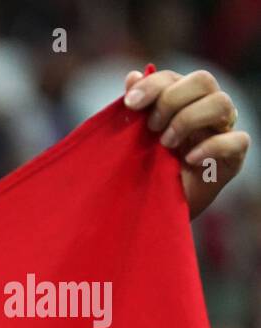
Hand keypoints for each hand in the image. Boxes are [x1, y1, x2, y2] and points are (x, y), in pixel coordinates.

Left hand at [123, 68, 249, 218]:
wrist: (153, 212)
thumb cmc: (144, 173)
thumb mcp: (133, 142)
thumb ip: (135, 111)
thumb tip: (133, 76)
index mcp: (180, 103)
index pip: (174, 78)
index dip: (153, 85)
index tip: (130, 104)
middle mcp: (204, 111)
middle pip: (203, 80)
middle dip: (171, 99)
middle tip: (151, 127)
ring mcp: (221, 132)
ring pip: (221, 103)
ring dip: (188, 119)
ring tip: (166, 144)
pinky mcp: (232, 158)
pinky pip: (236, 140)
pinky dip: (211, 146)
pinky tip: (188, 159)